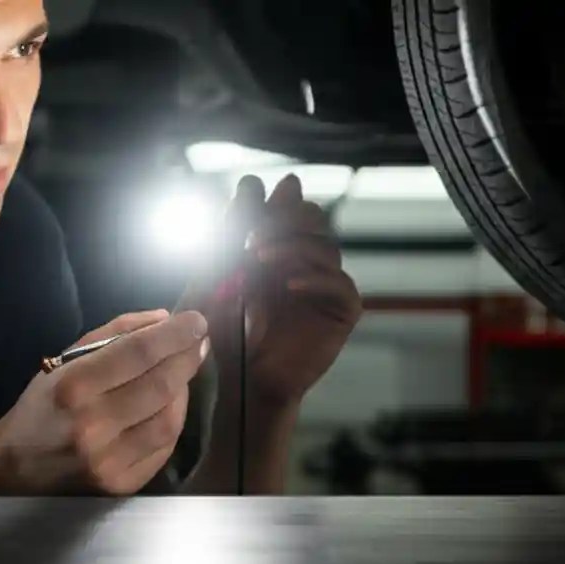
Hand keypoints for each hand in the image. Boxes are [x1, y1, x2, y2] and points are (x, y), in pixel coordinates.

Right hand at [0, 309, 209, 494]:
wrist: (14, 468)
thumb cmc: (42, 407)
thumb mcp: (65, 362)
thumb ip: (114, 336)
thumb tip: (164, 320)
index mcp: (73, 386)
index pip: (138, 353)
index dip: (174, 334)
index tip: (196, 321)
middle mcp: (92, 425)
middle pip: (160, 385)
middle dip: (187, 358)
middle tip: (199, 342)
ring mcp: (109, 460)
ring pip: (169, 419)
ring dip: (183, 391)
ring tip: (181, 374)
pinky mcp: (121, 485)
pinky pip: (164, 448)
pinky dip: (172, 422)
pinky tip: (169, 407)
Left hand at [188, 174, 361, 407]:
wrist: (244, 381)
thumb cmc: (229, 332)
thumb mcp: (222, 276)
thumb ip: (234, 231)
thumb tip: (250, 182)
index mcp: (284, 248)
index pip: (292, 207)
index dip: (274, 204)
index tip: (247, 214)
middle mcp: (310, 261)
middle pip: (313, 218)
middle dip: (283, 220)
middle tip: (252, 236)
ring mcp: (328, 285)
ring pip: (325, 246)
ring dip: (291, 247)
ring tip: (258, 259)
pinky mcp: (342, 311)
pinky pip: (340, 284)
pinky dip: (314, 280)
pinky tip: (288, 286)